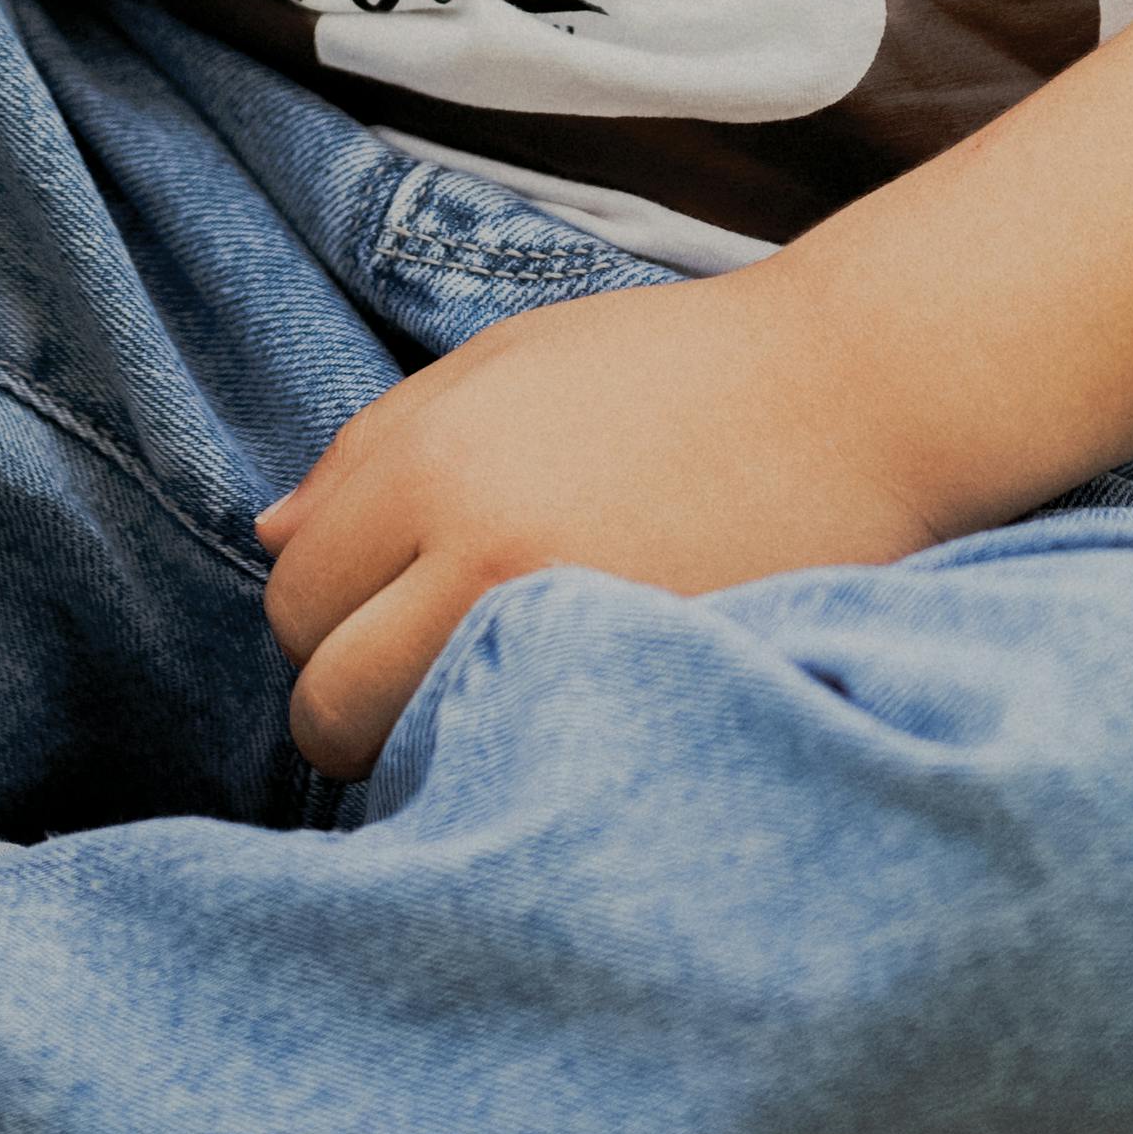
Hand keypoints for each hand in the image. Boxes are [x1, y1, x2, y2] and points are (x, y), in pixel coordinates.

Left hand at [255, 266, 954, 774]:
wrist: (860, 396)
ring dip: (429, 746)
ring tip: (494, 699)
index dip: (321, 616)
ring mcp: (569, 643)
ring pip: (418, 758)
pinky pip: (527, 771)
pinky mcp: (642, 700)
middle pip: (332, 702)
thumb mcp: (504, 362)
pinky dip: (525, 763)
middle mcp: (483, 561)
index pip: (295, 601)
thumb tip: (272, 537)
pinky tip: (563, 720)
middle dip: (352, 702)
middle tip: (418, 675)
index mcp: (436, 467)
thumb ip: (373, 448)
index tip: (376, 609)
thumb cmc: (678, 366)